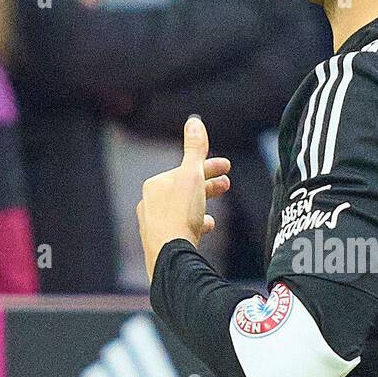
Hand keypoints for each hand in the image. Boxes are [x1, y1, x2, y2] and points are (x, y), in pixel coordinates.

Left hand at [136, 116, 230, 280]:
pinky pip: (180, 229)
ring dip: (200, 207)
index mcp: (156, 185)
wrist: (169, 255)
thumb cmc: (180, 214)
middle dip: (207, 186)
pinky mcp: (160, 244)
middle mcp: (150, 203)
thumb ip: (195, 149)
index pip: (186, 170)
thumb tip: (194, 121)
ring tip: (214, 213)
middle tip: (227, 185)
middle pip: (184, 190)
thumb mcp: (192, 175)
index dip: (209, 166)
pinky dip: (194, 225)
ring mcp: (153, 225)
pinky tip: (205, 229)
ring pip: (182, 210)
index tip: (228, 167)